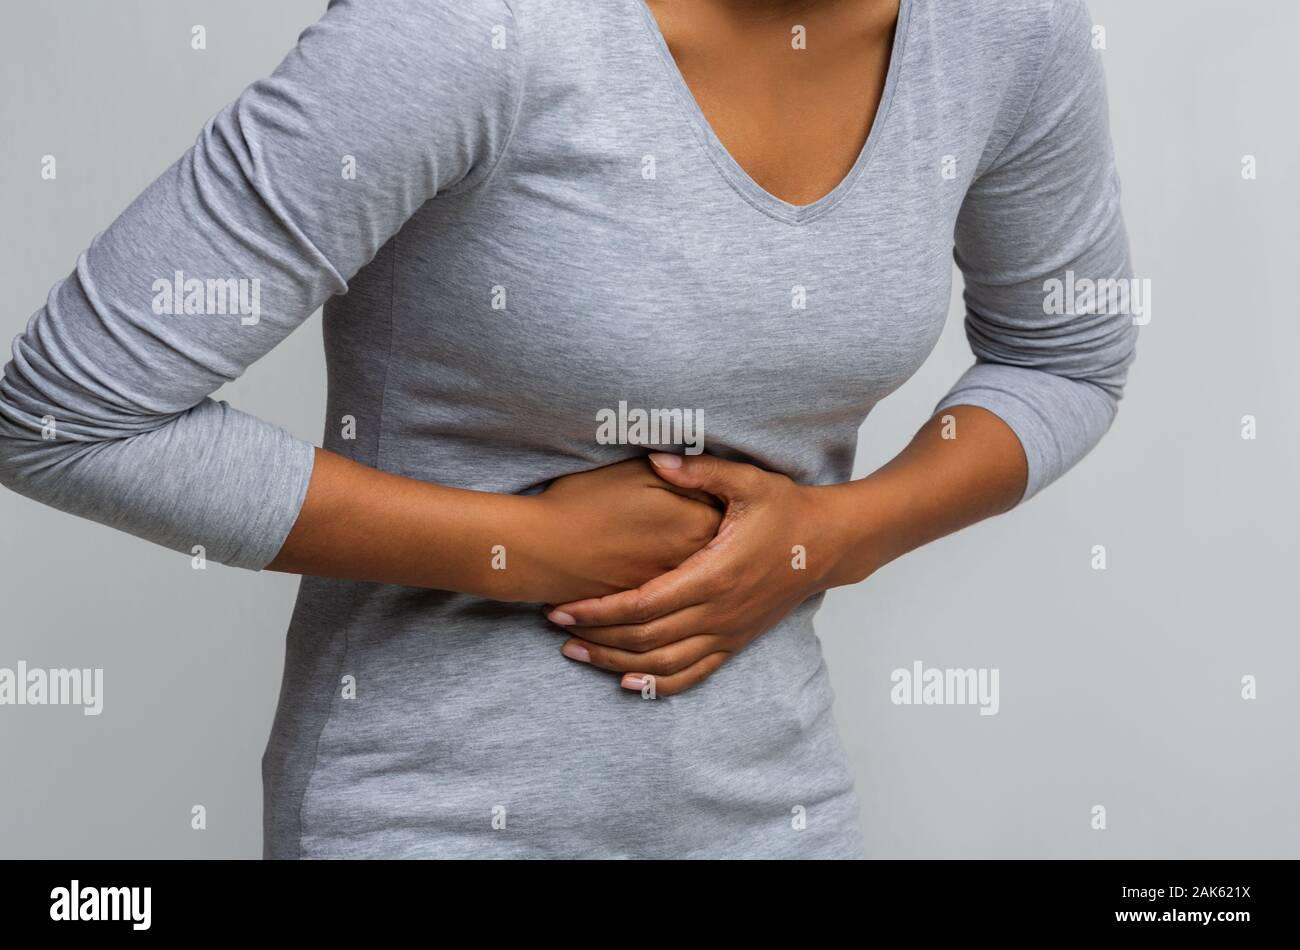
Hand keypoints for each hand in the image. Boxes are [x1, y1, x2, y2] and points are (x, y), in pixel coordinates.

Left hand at [546, 452, 856, 695]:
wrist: (830, 545)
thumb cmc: (787, 510)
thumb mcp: (747, 481)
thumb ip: (699, 472)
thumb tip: (655, 456)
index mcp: (715, 573)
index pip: (644, 602)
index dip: (599, 609)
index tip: (562, 606)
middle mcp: (719, 611)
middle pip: (645, 638)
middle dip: (596, 636)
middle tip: (555, 627)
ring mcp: (728, 632)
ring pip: (664, 664)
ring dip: (617, 664)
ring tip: (576, 655)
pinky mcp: (736, 642)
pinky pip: (694, 675)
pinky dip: (658, 685)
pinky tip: (627, 683)